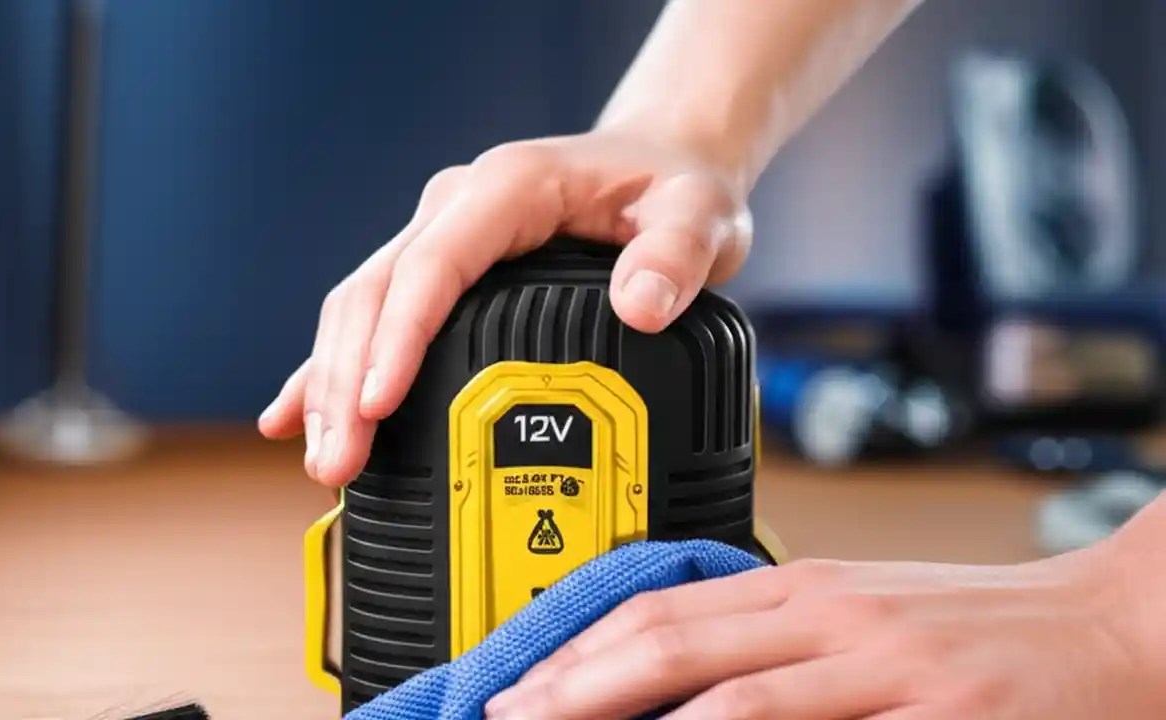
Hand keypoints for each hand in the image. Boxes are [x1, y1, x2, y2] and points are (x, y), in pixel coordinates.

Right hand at [257, 132, 751, 484]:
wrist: (662, 166)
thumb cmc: (673, 189)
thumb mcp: (696, 213)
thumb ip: (676, 255)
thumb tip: (642, 306)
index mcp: (505, 188)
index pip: (432, 265)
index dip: (397, 338)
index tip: (377, 406)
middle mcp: (457, 210)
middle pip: (375, 293)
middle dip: (345, 381)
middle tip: (338, 464)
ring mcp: (440, 240)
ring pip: (359, 310)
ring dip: (332, 385)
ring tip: (325, 464)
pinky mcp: (440, 274)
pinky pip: (373, 320)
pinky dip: (332, 370)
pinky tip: (295, 418)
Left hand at [484, 541, 1165, 718]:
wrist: (1111, 627)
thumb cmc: (972, 627)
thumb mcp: (858, 612)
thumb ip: (768, 632)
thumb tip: (669, 671)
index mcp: (806, 585)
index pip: (661, 610)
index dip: (575, 653)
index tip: (514, 689)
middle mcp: (833, 617)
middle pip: (674, 648)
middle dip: (572, 693)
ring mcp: (888, 671)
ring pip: (737, 706)